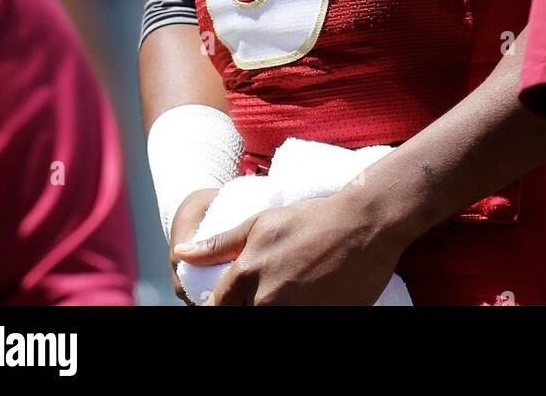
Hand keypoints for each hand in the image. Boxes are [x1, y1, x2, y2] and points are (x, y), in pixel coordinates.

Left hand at [174, 191, 405, 306]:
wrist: (365, 222)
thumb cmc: (313, 218)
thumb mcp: (261, 223)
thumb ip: (218, 243)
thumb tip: (180, 254)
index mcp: (247, 273)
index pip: (217, 307)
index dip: (222, 305)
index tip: (233, 300)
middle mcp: (266, 299)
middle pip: (242, 316)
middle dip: (249, 308)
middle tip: (269, 292)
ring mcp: (294, 313)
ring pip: (266, 322)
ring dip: (272, 311)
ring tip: (290, 294)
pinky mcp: (320, 320)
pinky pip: (298, 327)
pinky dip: (298, 313)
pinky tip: (306, 301)